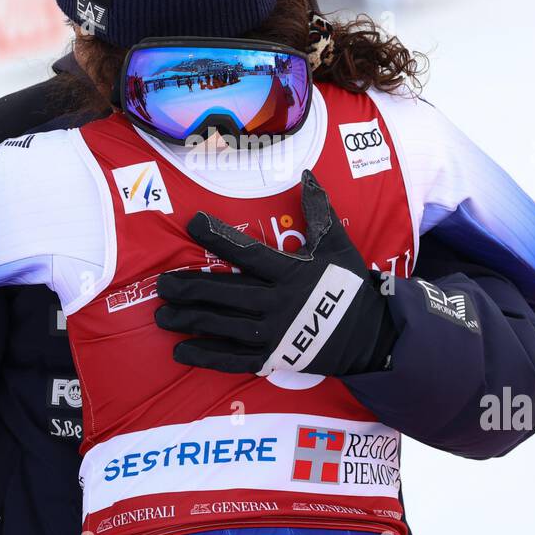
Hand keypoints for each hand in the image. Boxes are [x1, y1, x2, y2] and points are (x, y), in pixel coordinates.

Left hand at [155, 170, 397, 376]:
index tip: (192, 223)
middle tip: (162, 284)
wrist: (372, 336)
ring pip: (224, 326)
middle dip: (191, 289)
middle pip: (226, 293)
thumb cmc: (351, 286)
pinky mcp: (274, 359)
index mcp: (292, 272)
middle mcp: (279, 303)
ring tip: (162, 315)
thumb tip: (307, 174)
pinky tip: (182, 352)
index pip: (248, 252)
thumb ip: (320, 212)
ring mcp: (274, 334)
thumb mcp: (339, 246)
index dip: (219, 237)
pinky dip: (207, 356)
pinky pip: (234, 359)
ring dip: (190, 321)